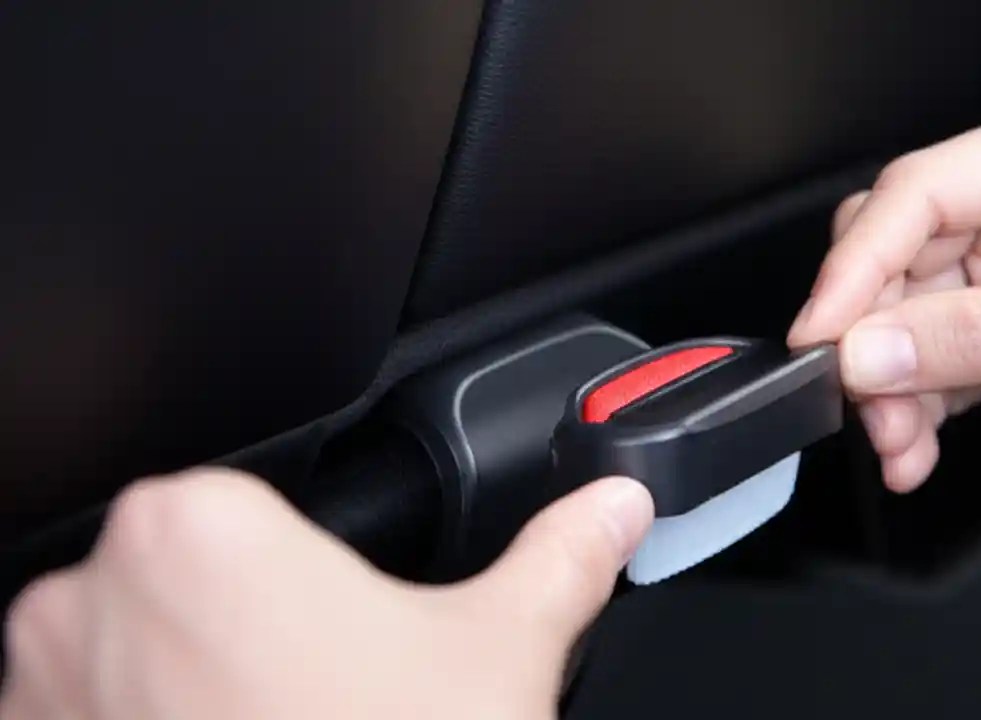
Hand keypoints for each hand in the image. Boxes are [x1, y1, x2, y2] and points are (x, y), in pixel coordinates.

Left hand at [0, 468, 652, 718]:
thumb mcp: (499, 649)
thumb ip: (559, 556)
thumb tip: (613, 508)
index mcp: (203, 530)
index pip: (247, 504)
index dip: (305, 566)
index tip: (336, 620)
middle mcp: (90, 601)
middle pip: (184, 577)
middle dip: (247, 626)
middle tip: (327, 691)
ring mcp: (43, 695)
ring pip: (129, 653)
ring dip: (186, 687)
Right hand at [789, 86, 980, 494]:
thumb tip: (869, 349)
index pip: (922, 193)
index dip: (858, 264)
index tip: (823, 333)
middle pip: (898, 257)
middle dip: (872, 336)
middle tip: (864, 398)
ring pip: (903, 321)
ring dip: (890, 388)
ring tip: (899, 440)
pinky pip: (933, 366)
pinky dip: (915, 411)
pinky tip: (916, 446)